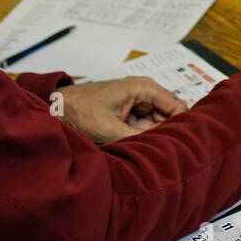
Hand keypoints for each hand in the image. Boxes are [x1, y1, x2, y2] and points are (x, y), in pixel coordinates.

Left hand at [53, 77, 187, 143]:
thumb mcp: (110, 129)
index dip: (182, 124)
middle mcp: (144, 92)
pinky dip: (147, 136)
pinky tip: (144, 148)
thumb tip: (161, 150)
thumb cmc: (80, 111)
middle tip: (169, 152)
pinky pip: (147, 125)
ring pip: (159, 122)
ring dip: (157, 135)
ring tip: (155, 152)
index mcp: (143, 88)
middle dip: (170, 131)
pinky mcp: (130, 113)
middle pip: (170, 114)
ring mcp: (138, 102)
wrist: (57, 108)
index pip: (176, 105)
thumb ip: (138, 139)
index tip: (182, 144)